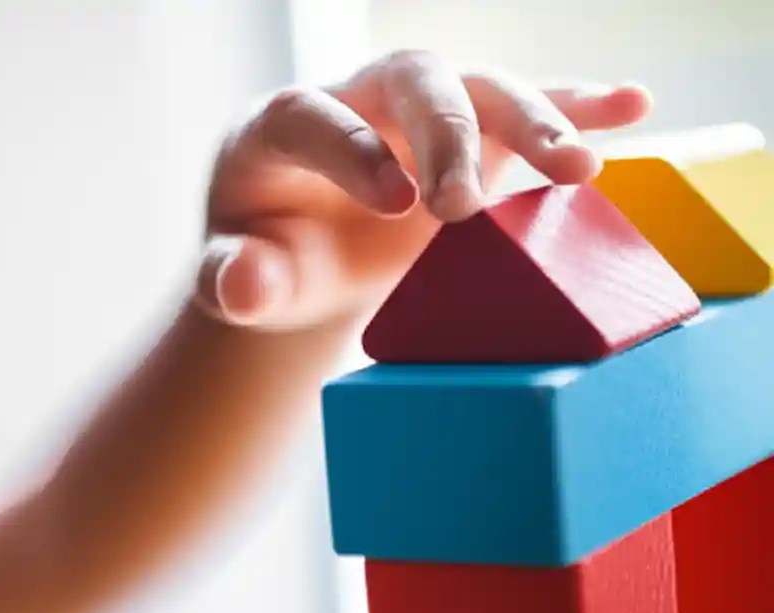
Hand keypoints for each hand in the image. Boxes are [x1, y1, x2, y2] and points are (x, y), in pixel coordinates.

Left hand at [195, 50, 652, 328]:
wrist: (307, 251)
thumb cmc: (268, 257)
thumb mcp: (238, 276)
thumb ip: (231, 280)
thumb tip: (242, 283)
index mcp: (281, 125)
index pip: (312, 116)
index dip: (351, 150)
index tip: (393, 203)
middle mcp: (357, 97)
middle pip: (409, 79)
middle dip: (444, 134)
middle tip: (463, 208)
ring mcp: (419, 109)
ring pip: (479, 85)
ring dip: (531, 118)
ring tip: (577, 170)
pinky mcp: (470, 131)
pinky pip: (526, 101)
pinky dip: (576, 102)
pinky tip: (631, 105)